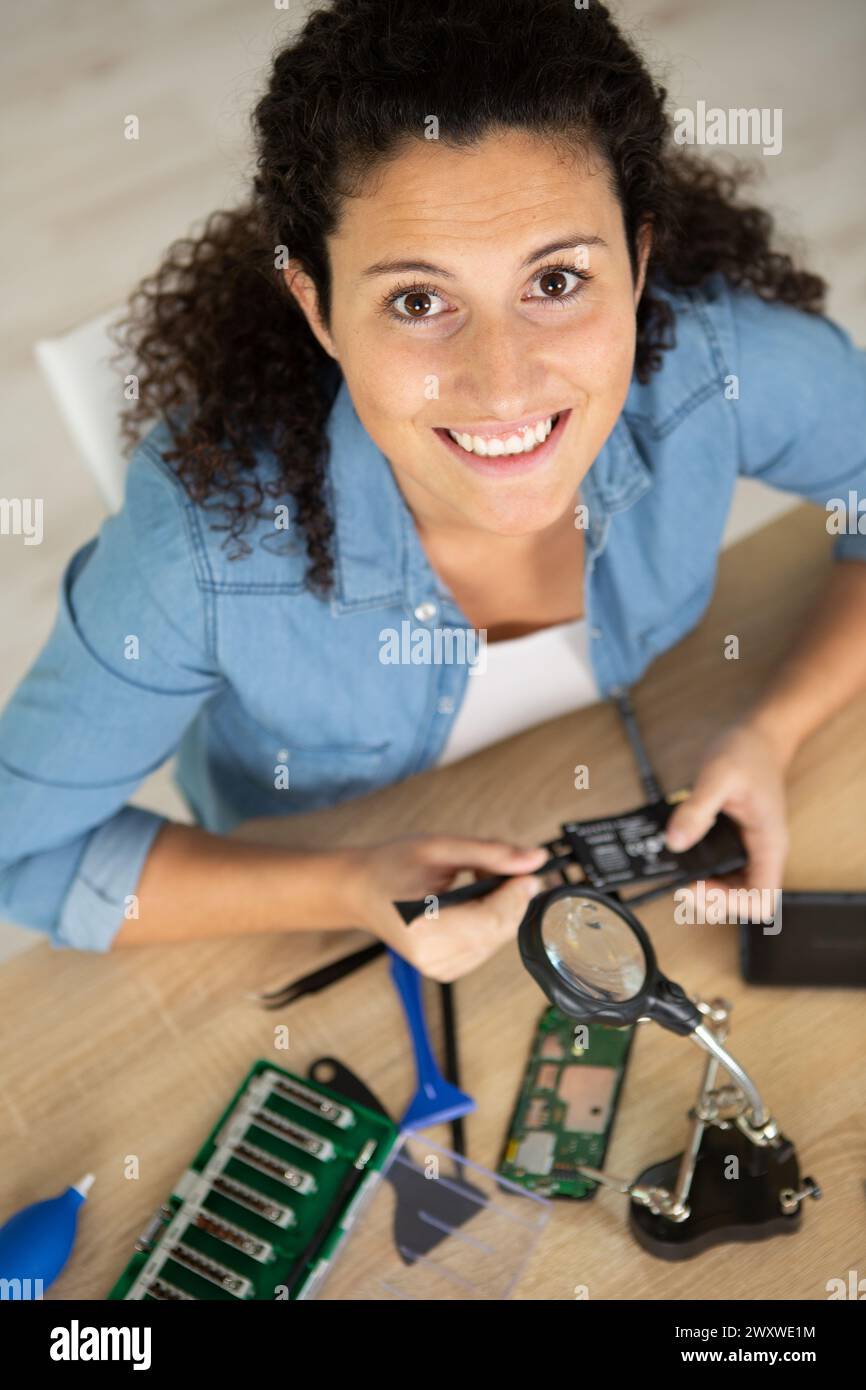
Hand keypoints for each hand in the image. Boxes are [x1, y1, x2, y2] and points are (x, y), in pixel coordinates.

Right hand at [342, 835, 546, 980]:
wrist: (359, 890)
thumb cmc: (390, 866)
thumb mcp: (440, 849)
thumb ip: (491, 854)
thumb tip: (535, 860)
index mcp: (424, 928)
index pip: (491, 919)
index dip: (517, 893)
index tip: (527, 868)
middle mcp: (432, 957)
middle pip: (499, 930)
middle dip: (511, 896)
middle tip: (501, 865)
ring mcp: (440, 968)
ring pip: (498, 938)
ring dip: (500, 907)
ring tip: (477, 878)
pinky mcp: (447, 970)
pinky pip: (487, 945)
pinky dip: (489, 920)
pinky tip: (471, 900)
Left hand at [664, 721, 788, 909]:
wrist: (757, 736)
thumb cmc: (747, 753)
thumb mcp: (718, 776)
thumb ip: (697, 809)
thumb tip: (675, 842)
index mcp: (769, 843)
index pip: (761, 899)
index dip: (731, 903)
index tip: (700, 885)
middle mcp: (761, 852)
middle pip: (743, 900)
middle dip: (711, 899)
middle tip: (681, 883)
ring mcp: (749, 848)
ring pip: (731, 888)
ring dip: (705, 887)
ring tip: (679, 871)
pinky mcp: (735, 840)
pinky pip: (721, 867)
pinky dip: (701, 868)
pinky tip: (682, 855)